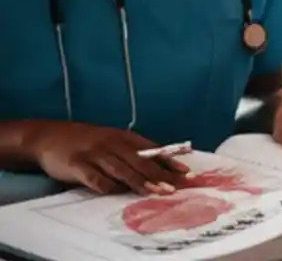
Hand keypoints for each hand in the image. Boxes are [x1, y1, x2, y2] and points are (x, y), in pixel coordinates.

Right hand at [30, 121, 189, 195]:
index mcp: (123, 137)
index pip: (151, 150)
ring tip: (155, 191)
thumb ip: (133, 152)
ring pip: (120, 169)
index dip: (169, 161)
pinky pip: (93, 177)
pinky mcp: (76, 164)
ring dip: (139, 181)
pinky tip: (115, 191)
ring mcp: (94, 153)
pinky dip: (105, 185)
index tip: (185, 172)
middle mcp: (111, 143)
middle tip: (174, 187)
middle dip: (159, 174)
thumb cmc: (88, 141)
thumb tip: (161, 167)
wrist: (49, 135)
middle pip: (139, 161)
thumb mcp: (112, 140)